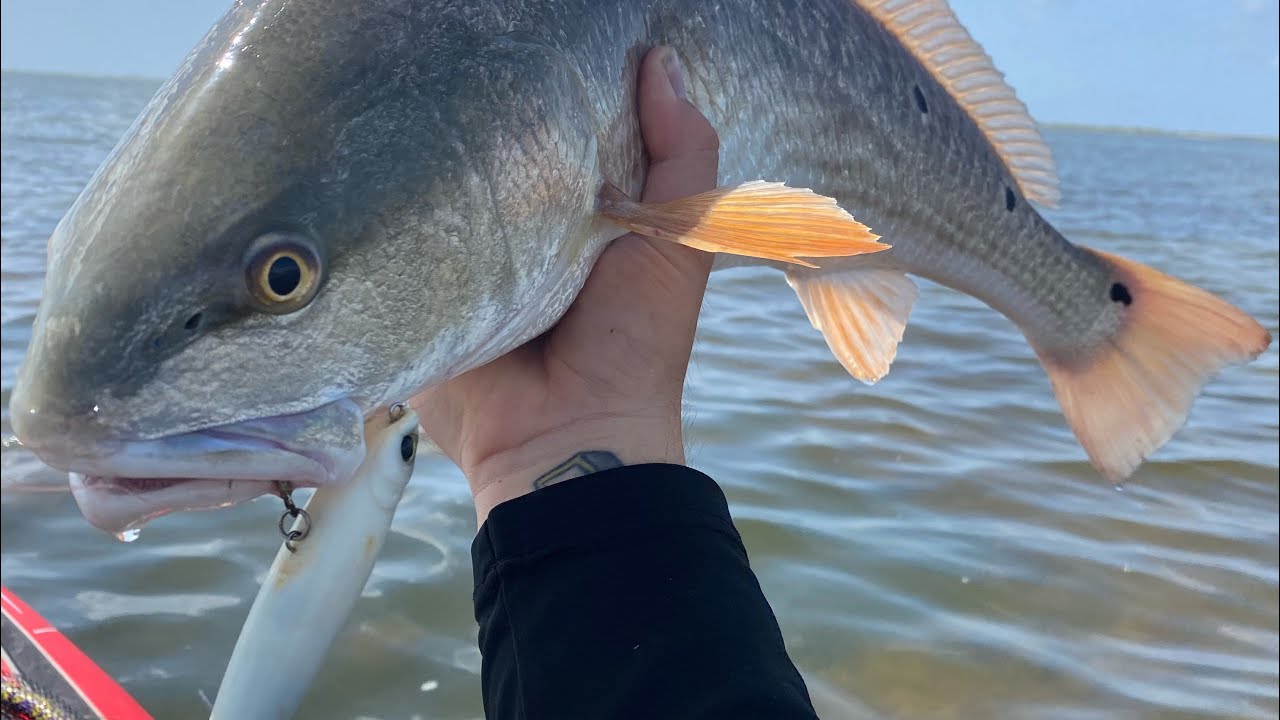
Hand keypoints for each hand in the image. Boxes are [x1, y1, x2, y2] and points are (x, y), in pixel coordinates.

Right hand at [410, 47, 719, 524]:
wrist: (565, 436)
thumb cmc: (634, 339)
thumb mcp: (676, 240)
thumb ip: (682, 157)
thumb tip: (660, 61)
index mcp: (583, 211)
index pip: (564, 130)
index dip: (559, 85)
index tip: (538, 33)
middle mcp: (523, 227)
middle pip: (499, 149)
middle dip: (485, 106)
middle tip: (456, 42)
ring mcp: (464, 256)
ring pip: (440, 184)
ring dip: (427, 147)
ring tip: (403, 76)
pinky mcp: (415, 286)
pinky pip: (395, 236)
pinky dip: (384, 203)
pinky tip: (362, 147)